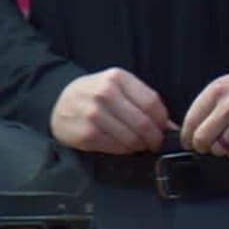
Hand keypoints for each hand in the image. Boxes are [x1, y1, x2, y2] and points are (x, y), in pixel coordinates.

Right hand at [50, 68, 175, 154]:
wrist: (58, 101)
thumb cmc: (95, 94)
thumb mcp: (118, 86)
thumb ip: (143, 101)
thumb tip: (170, 126)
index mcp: (117, 78)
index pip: (152, 102)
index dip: (162, 120)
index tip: (165, 129)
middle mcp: (104, 94)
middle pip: (143, 122)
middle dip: (154, 137)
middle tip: (155, 143)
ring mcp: (93, 114)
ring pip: (131, 137)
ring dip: (140, 145)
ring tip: (139, 145)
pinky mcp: (85, 134)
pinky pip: (115, 147)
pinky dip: (125, 150)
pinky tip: (123, 147)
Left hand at [180, 59, 228, 158]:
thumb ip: (213, 101)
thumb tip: (198, 125)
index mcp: (217, 90)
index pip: (190, 121)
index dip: (187, 135)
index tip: (190, 141)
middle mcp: (228, 107)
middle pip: (201, 139)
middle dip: (202, 146)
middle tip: (207, 145)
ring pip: (219, 148)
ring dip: (221, 148)